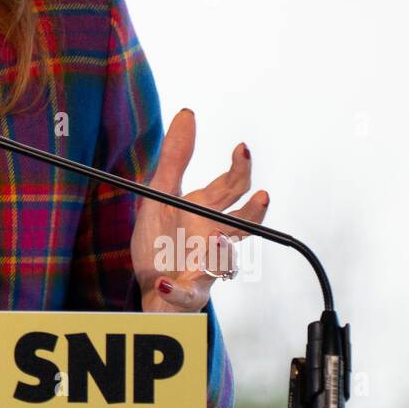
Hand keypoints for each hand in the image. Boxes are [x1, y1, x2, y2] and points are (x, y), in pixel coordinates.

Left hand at [131, 109, 269, 311]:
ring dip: (221, 252)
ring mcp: (205, 266)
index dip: (240, 168)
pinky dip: (177, 289)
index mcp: (206, 211)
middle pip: (241, 223)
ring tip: (215, 238)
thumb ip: (175, 156)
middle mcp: (213, 237)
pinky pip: (187, 294)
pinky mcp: (189, 293)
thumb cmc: (162, 239)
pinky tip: (166, 282)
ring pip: (223, 261)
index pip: (232, 187)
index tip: (241, 148)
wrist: (149, 284)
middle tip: (259, 197)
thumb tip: (189, 113)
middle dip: (252, 213)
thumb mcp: (160, 192)